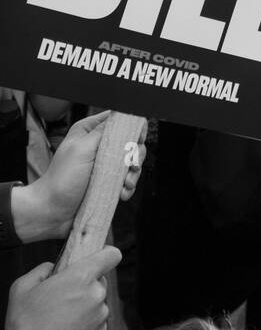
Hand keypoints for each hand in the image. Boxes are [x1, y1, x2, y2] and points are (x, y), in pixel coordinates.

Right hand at [2, 245, 120, 329]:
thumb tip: (53, 267)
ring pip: (96, 300)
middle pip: (100, 279)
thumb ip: (42, 269)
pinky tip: (64, 329)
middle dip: (85, 282)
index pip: (111, 255)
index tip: (96, 256)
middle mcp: (96, 295)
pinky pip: (96, 318)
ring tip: (58, 316)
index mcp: (81, 277)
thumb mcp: (22, 286)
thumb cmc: (23, 324)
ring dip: (84, 303)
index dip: (105, 253)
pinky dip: (85, 320)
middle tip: (62, 293)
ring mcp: (100, 316)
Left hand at [12, 111, 144, 240]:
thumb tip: (122, 117)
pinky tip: (121, 194)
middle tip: (131, 166)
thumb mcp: (82, 149)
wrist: (53, 212)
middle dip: (135, 156)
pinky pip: (127, 180)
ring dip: (133, 174)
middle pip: (131, 141)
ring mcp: (105, 165)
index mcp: (90, 131)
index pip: (119, 120)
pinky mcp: (108, 182)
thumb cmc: (62, 179)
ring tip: (124, 185)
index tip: (138, 140)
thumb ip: (103, 132)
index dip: (133, 127)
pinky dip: (128, 187)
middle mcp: (99, 145)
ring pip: (132, 162)